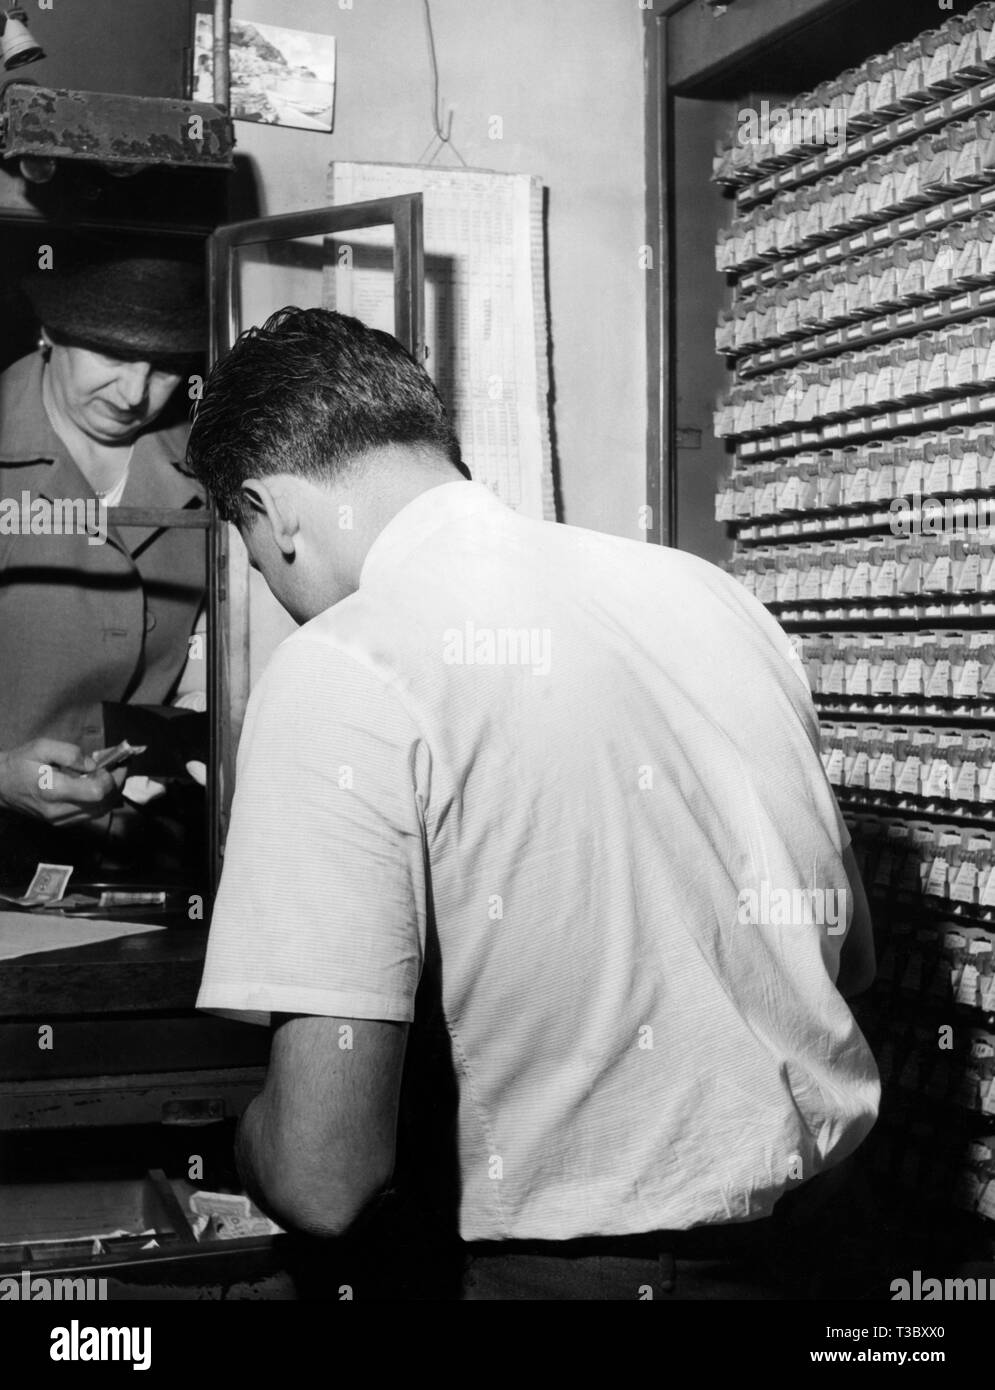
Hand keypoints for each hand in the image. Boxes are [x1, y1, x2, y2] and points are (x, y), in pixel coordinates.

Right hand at [0, 739, 126, 824]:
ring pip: (100, 811)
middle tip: (118, 766)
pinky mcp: (61, 823)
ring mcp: (60, 820)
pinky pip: (90, 815)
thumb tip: (93, 765)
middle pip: (104, 804)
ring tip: (109, 774)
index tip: (112, 763)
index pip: (97, 792)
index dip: (111, 778)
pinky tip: (97, 785)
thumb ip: (70, 753)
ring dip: (111, 793)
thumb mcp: (41, 747)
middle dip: (117, 784)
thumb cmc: (20, 763)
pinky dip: (100, 801)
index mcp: (54, 790)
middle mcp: (59, 811)